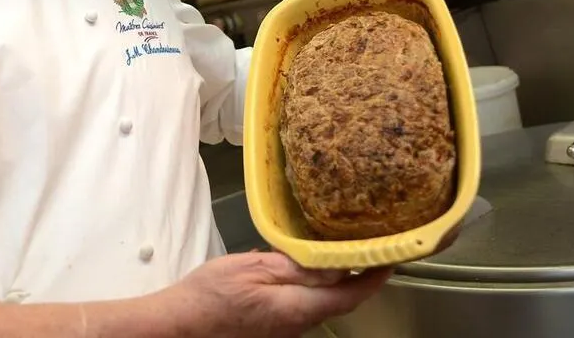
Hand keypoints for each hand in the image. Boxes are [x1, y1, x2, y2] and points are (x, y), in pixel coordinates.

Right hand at [164, 251, 391, 337]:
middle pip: (340, 301)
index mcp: (297, 308)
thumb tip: (334, 267)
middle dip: (359, 277)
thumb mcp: (252, 268)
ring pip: (323, 303)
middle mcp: (298, 324)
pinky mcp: (273, 326)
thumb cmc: (211, 293)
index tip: (392, 256)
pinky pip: (304, 305)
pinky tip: (307, 266)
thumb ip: (294, 268)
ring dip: (338, 281)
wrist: (181, 323)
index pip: (350, 296)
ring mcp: (285, 328)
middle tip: (370, 246)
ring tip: (343, 250)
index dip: (374, 278)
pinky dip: (316, 286)